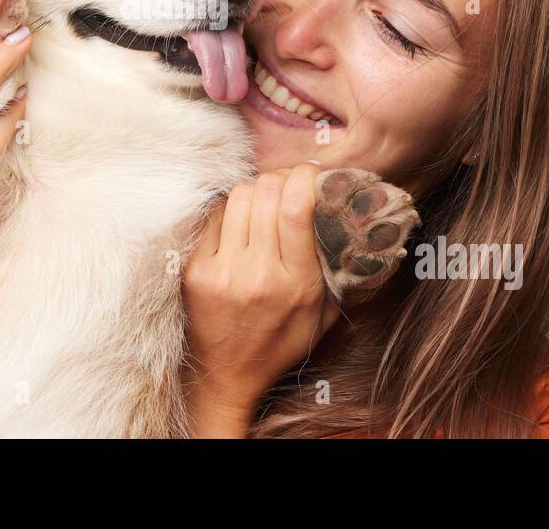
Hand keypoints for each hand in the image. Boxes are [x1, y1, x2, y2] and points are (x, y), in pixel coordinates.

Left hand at [182, 163, 339, 436]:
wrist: (227, 376)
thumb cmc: (281, 342)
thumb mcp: (324, 313)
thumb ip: (338, 268)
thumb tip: (353, 216)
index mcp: (296, 283)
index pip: (296, 208)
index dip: (305, 177)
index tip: (312, 173)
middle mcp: (258, 274)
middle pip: (266, 193)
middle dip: (281, 177)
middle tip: (288, 183)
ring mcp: (222, 271)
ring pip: (239, 197)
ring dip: (256, 188)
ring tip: (265, 198)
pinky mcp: (195, 271)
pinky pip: (214, 216)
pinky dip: (230, 208)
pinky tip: (240, 218)